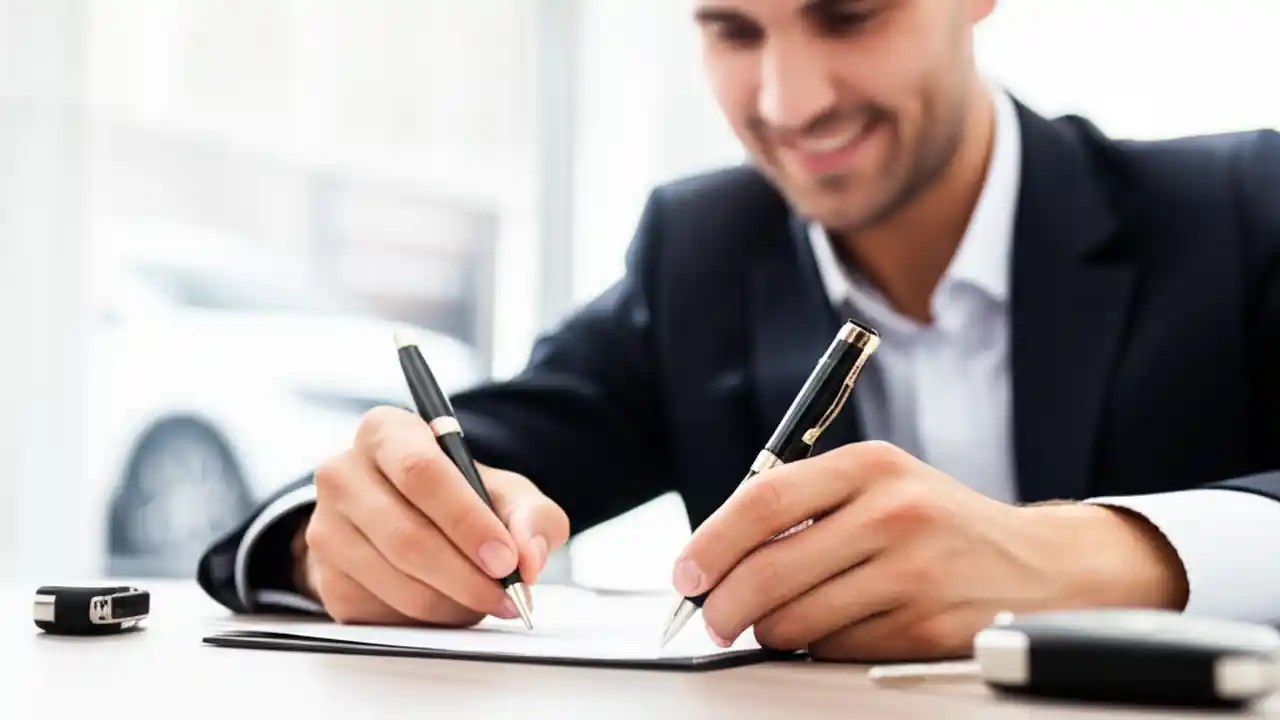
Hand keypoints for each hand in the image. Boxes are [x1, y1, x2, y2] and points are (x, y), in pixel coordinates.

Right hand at [294, 406, 569, 625]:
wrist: (411, 519)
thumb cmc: (459, 497)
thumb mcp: (505, 491)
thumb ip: (531, 515)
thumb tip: (528, 557)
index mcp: (384, 432)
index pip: (420, 472)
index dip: (467, 521)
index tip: (505, 559)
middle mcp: (342, 475)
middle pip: (406, 536)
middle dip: (467, 576)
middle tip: (508, 594)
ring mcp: (325, 529)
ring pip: (397, 583)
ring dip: (454, 603)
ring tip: (486, 598)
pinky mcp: (326, 580)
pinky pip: (384, 614)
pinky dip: (430, 620)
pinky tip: (450, 602)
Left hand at [673, 441, 1187, 661]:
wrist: (1040, 565)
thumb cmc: (936, 523)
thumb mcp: (879, 485)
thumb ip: (803, 506)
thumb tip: (714, 557)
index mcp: (871, 465)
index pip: (765, 500)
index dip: (712, 542)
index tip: (686, 573)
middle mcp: (894, 512)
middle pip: (772, 571)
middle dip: (724, 607)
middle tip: (712, 620)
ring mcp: (914, 573)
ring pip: (798, 621)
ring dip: (773, 631)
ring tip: (784, 619)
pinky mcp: (926, 627)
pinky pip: (837, 650)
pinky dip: (822, 647)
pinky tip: (842, 626)